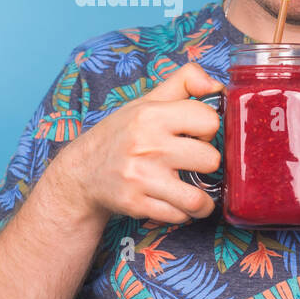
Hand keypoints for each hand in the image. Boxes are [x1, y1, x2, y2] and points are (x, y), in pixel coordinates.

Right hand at [59, 62, 223, 224]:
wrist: (82, 172)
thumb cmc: (121, 134)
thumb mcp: (147, 101)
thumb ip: (183, 82)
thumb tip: (217, 86)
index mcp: (151, 115)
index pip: (209, 120)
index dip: (208, 129)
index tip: (196, 134)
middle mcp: (146, 145)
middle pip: (211, 160)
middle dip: (206, 164)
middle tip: (191, 163)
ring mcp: (141, 178)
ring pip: (198, 198)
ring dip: (202, 200)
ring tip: (195, 193)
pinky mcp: (135, 204)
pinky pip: (178, 216)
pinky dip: (181, 213)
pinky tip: (173, 202)